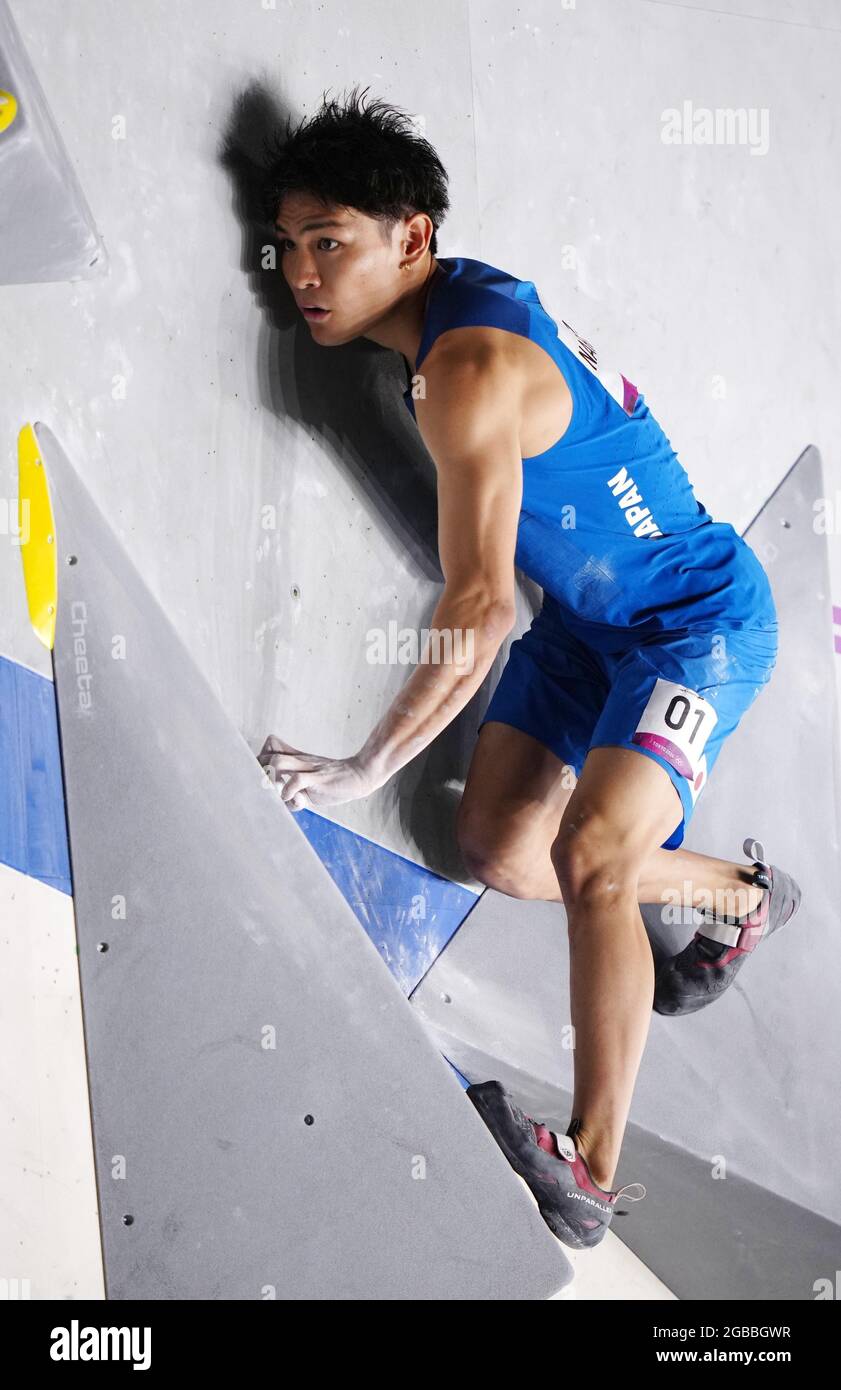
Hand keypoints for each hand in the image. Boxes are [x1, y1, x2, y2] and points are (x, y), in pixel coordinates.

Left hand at [257, 735, 376, 810]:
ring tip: (279, 793)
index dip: (261, 760)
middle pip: (267, 754)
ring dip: (271, 780)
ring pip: (277, 762)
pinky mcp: (318, 778)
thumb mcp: (310, 777)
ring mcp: (308, 768)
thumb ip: (294, 785)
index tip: (265, 776)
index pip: (270, 746)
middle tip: (269, 787)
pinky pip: (297, 780)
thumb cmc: (334, 779)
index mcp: (297, 758)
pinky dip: (289, 792)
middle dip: (260, 772)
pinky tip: (294, 800)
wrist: (360, 775)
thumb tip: (279, 796)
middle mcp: (299, 760)